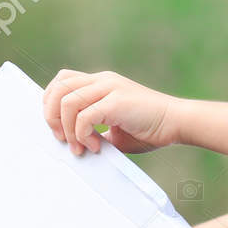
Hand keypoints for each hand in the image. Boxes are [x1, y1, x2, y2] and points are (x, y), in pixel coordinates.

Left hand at [42, 69, 180, 154]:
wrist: (177, 123)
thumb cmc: (148, 129)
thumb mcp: (112, 129)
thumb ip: (91, 129)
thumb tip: (69, 142)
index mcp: (101, 82)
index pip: (62, 81)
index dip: (51, 104)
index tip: (59, 130)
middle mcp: (103, 80)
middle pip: (58, 88)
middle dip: (52, 117)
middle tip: (63, 139)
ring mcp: (110, 88)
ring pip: (67, 102)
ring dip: (68, 130)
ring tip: (81, 147)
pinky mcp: (117, 101)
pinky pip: (85, 117)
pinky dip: (83, 135)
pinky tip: (96, 146)